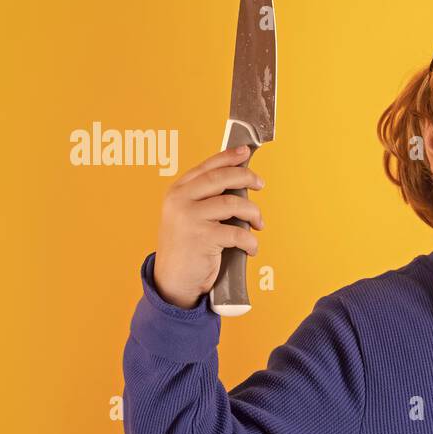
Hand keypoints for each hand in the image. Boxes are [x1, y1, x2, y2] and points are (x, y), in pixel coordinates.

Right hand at [152, 145, 265, 308]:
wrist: (172, 281)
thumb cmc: (187, 248)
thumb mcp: (189, 216)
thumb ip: (205, 198)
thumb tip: (241, 182)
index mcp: (177, 191)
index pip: (207, 166)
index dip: (229, 156)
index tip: (246, 152)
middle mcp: (180, 200)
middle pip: (221, 178)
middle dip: (246, 177)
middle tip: (260, 184)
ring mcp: (189, 218)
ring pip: (234, 204)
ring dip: (253, 213)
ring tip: (258, 224)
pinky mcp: (201, 237)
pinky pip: (238, 233)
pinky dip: (251, 241)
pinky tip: (251, 248)